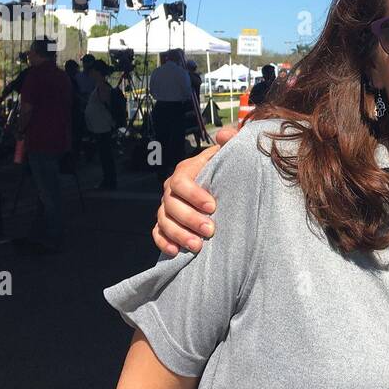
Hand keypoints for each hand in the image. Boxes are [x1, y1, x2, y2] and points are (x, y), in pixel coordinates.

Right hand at [151, 122, 239, 255]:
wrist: (221, 187)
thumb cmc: (225, 170)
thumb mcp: (229, 155)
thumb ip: (230, 143)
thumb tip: (226, 135)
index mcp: (185, 171)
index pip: (182, 181)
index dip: (194, 194)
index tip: (212, 206)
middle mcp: (171, 189)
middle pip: (171, 204)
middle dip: (189, 219)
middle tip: (210, 230)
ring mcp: (166, 207)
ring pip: (164, 221)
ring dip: (178, 234)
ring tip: (197, 246)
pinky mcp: (165, 224)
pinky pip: (158, 233)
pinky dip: (163, 242)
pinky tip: (175, 252)